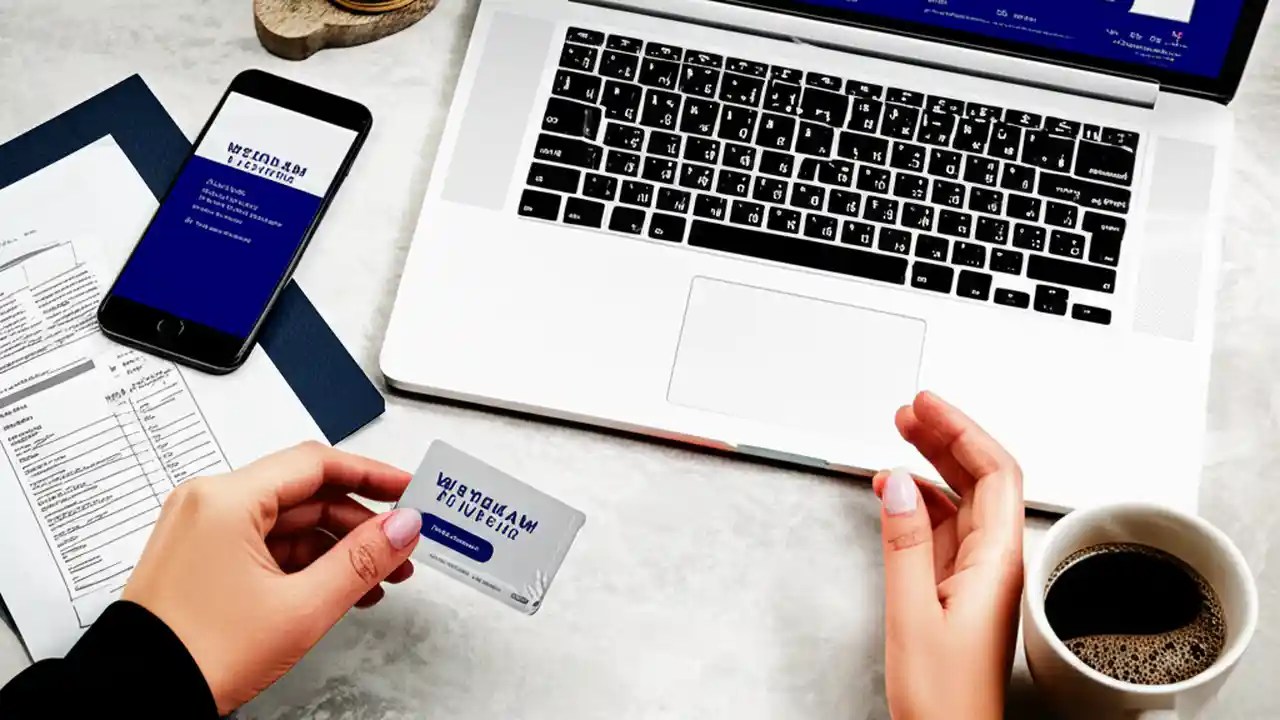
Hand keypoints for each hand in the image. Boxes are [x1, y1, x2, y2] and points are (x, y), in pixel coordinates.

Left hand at [122, 442, 422, 714]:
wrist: (138, 702)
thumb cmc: (199, 655)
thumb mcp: (301, 608)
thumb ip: (363, 561)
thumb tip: (403, 527)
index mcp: (226, 499)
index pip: (316, 464)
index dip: (371, 475)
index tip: (407, 489)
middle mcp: (209, 504)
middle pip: (304, 493)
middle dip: (359, 522)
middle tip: (401, 544)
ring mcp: (202, 531)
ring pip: (288, 522)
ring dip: (336, 547)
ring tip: (378, 577)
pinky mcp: (201, 558)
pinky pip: (266, 545)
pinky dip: (306, 563)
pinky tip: (338, 588)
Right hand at [874, 392, 1024, 719]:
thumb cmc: (943, 697)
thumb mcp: (912, 613)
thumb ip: (904, 543)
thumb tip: (898, 483)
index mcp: (996, 562)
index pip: (994, 473)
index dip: (963, 430)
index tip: (930, 405)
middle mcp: (995, 563)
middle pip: (981, 480)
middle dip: (946, 437)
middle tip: (910, 411)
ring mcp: (978, 575)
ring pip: (962, 501)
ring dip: (932, 465)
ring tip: (900, 437)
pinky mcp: (959, 589)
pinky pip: (945, 529)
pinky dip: (921, 501)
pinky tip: (898, 492)